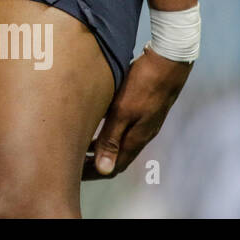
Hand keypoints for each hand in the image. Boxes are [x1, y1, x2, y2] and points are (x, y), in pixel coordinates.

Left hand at [83, 46, 192, 178]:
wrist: (167, 64)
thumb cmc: (143, 86)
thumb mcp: (122, 112)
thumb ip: (112, 139)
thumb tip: (103, 169)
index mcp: (135, 139)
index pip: (113, 167)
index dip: (93, 174)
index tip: (74, 175)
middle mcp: (140, 135)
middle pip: (115, 158)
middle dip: (93, 163)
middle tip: (72, 162)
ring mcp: (143, 123)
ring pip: (118, 143)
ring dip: (99, 148)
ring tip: (79, 145)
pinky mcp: (142, 111)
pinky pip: (121, 130)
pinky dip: (106, 133)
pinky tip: (95, 123)